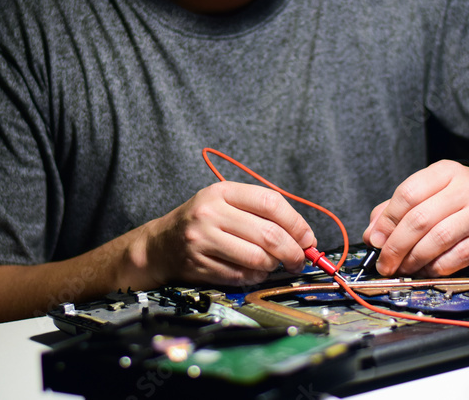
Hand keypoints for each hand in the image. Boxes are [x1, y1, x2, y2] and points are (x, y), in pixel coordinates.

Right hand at [141, 182, 315, 286]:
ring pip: (257, 258)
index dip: (297, 223)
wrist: (160, 244)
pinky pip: (241, 275)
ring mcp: (203, 240)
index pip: (271, 202)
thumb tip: (304, 236)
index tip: (308, 239)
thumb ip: (261, 212)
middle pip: (269, 234)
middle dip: (293, 251)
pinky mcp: (199, 265)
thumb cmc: (204, 222)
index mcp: (223, 192)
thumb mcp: (226, 203)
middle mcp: (211, 213)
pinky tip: (254, 271)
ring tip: (273, 264)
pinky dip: (256, 276)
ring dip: (274, 265)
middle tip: (300, 260)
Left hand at [362, 160, 468, 276]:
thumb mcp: (428, 192)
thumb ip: (395, 209)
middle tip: (384, 262)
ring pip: (437, 240)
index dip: (387, 220)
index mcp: (446, 172)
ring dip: (413, 259)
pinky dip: (435, 268)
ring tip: (401, 268)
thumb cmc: (457, 199)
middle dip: (396, 246)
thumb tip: (372, 235)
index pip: (408, 194)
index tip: (375, 239)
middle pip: (420, 219)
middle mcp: (465, 189)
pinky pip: (456, 257)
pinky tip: (424, 270)